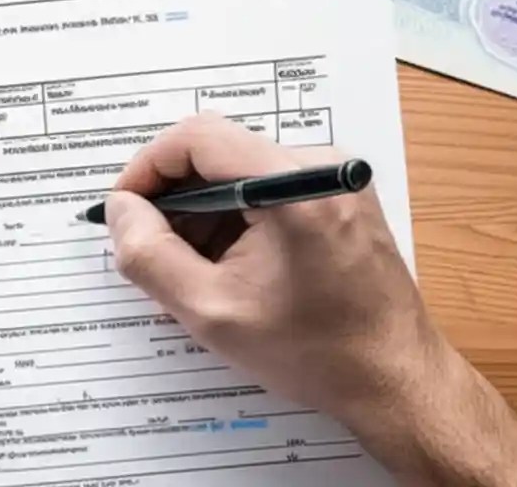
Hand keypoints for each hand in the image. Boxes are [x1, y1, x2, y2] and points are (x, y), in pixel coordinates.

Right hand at [105, 115, 516, 486]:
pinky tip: (230, 269)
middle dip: (175, 200)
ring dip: (206, 214)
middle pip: (220, 153)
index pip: (199, 137)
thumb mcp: (210, 311)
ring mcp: (337, 179)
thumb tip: (121, 210)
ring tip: (194, 272)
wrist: (395, 379)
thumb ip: (150, 255)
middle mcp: (322, 166)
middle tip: (151, 251)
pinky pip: (270, 189)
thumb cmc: (315, 352)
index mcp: (294, 186)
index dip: (148, 167)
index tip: (124, 208)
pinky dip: (238, 221)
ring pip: (242, 173)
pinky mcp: (341, 196)